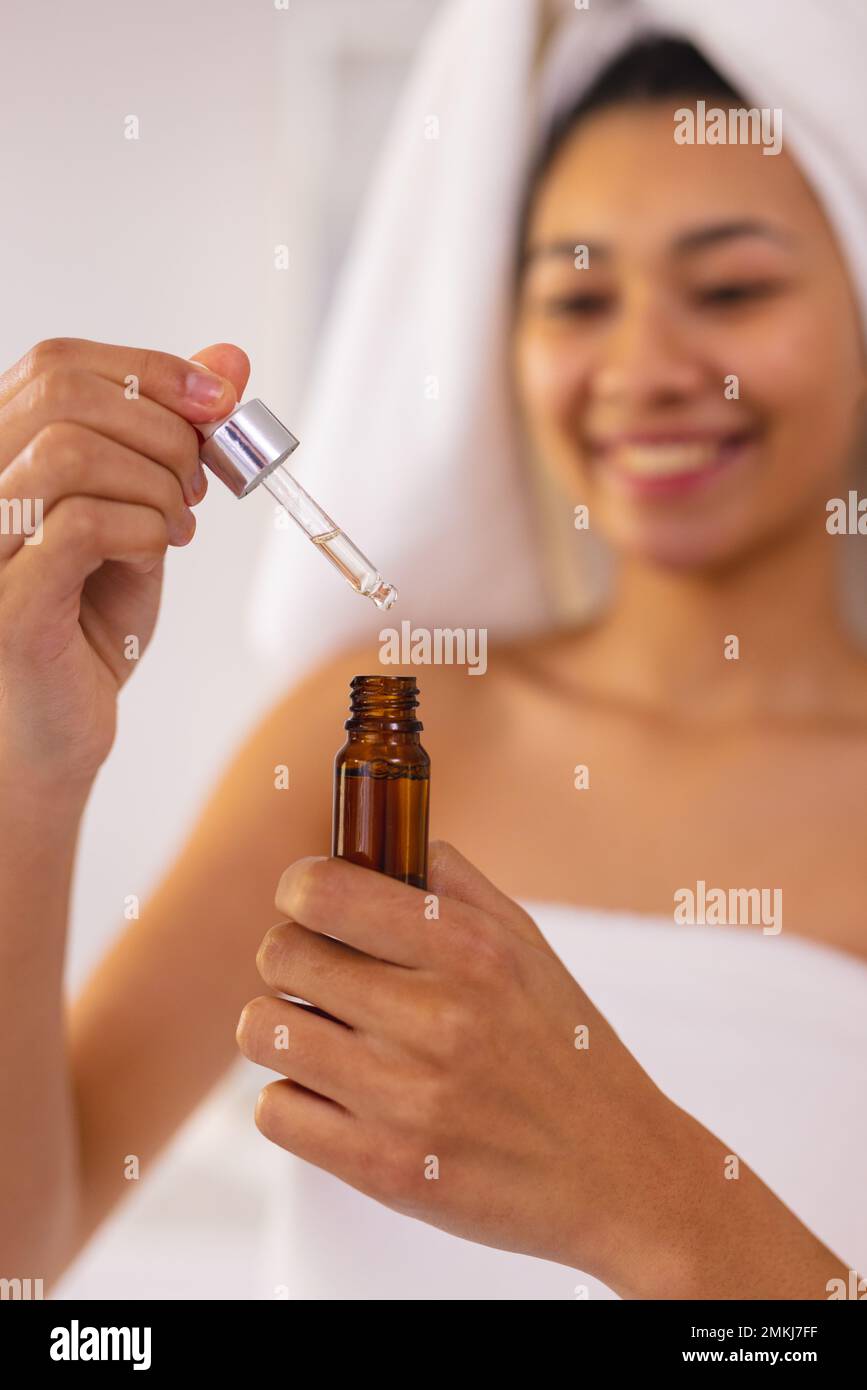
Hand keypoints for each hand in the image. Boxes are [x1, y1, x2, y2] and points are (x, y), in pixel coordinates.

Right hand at [0, 338, 248, 789]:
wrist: (57, 725)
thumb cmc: (88, 618)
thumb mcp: (140, 510)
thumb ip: (171, 436)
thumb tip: (228, 359)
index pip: (58, 362)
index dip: (151, 369)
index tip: (217, 403)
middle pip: (63, 391)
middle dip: (163, 429)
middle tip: (197, 485)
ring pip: (70, 451)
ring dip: (155, 483)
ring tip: (178, 526)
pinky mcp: (6, 604)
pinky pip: (80, 525)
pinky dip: (144, 530)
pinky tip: (159, 554)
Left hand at [236, 841, 690, 1292]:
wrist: (617, 1175)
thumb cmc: (567, 1050)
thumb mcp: (530, 947)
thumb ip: (454, 885)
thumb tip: (381, 843)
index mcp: (470, 950)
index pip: (324, 891)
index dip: (299, 889)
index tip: (308, 902)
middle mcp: (436, 1018)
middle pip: (282, 955)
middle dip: (291, 957)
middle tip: (321, 976)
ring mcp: (406, 1099)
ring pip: (262, 1030)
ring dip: (281, 1026)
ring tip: (320, 1033)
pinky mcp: (383, 1169)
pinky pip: (273, 1111)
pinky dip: (293, 1099)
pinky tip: (335, 1094)